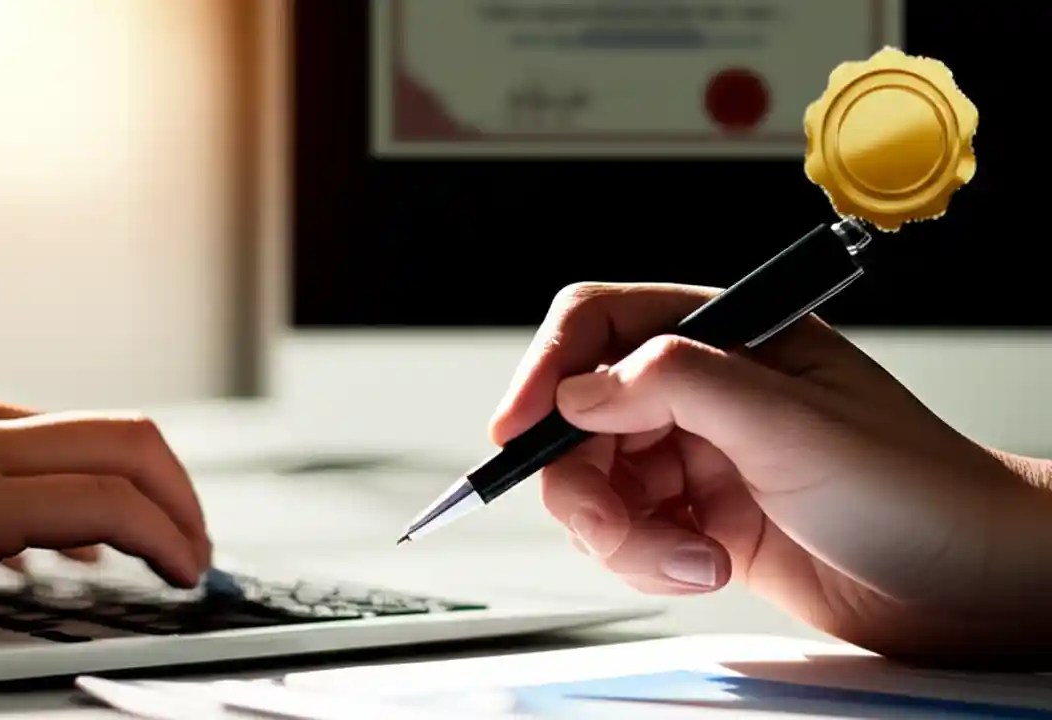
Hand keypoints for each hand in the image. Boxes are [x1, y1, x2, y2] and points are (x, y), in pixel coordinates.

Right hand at [0, 381, 210, 675]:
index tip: (148, 524)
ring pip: (123, 453)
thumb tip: (11, 545)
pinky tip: (172, 571)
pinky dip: (158, 535)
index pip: (60, 432)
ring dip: (179, 509)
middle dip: (172, 486)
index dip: (122, 477)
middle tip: (190, 540)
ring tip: (192, 559)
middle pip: (112, 430)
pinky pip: (101, 507)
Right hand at [490, 282, 1051, 668]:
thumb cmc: (912, 486)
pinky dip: (645, 560)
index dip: (545, 372)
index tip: (516, 429)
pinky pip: (624, 532)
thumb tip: (580, 388)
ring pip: (594, 484)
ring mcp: (694, 454)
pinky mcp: (694, 515)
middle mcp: (699, 390)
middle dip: (585, 483)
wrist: (960, 583)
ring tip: (688, 558)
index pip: (598, 326)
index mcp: (723, 336)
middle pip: (578, 419)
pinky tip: (702, 568)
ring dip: (623, 534)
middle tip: (614, 527)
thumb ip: (676, 384)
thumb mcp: (790, 421)